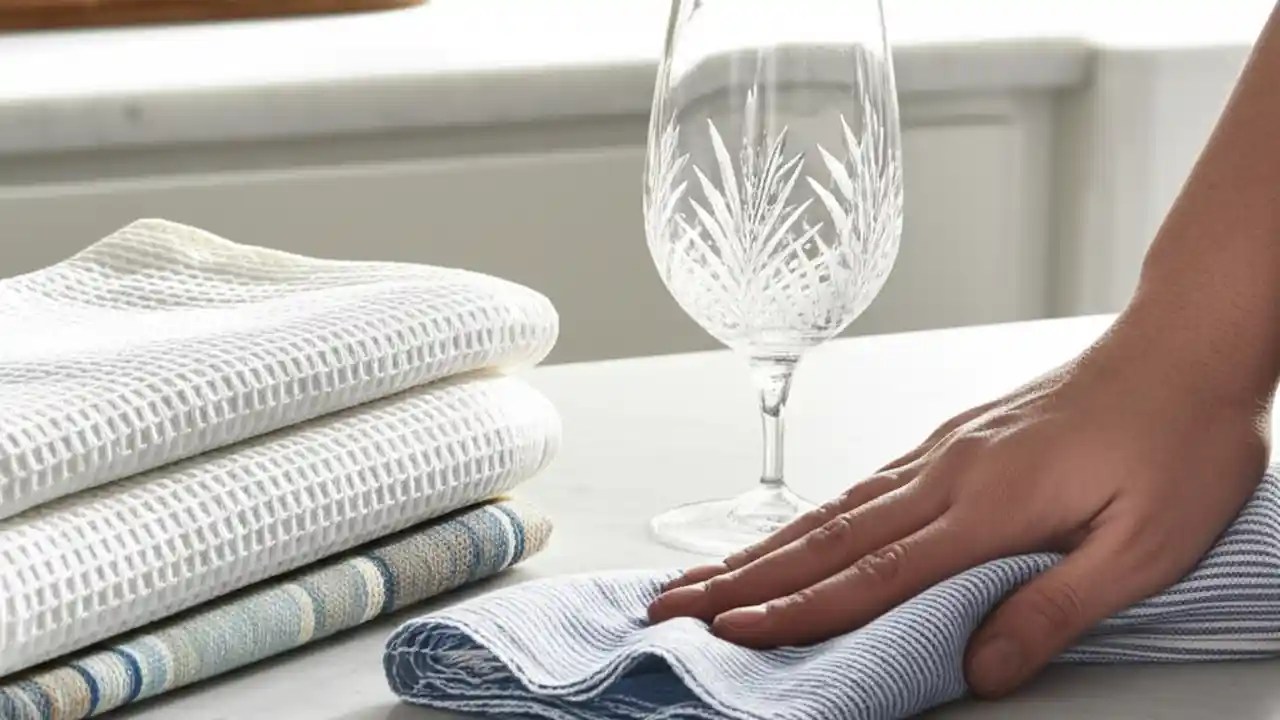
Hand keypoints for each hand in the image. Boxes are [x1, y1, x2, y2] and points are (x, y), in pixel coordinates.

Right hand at [647, 313, 1271, 697]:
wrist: (1185, 347)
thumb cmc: (1179, 440)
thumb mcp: (1145, 544)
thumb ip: (1054, 606)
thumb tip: (981, 668)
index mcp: (986, 506)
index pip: (870, 574)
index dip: (795, 610)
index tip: (729, 630)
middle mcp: (947, 476)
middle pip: (824, 538)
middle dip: (742, 579)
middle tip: (673, 601)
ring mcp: (945, 452)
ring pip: (836, 509)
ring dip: (766, 548)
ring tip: (710, 573)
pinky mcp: (955, 439)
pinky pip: (867, 486)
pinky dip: (815, 516)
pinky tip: (798, 532)